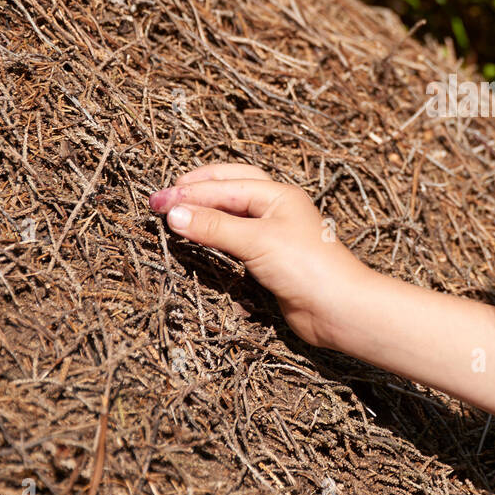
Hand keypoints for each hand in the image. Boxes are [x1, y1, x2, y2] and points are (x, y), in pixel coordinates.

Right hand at [148, 163, 371, 346]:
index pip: (224, 185)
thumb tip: (174, 214)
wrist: (337, 309)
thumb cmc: (307, 267)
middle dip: (196, 192)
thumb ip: (214, 226)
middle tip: (163, 200)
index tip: (156, 202)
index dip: (188, 192)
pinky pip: (236, 242)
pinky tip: (199, 242)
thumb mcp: (257, 241)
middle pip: (229, 190)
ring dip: (204, 214)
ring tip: (175, 218)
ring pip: (232, 216)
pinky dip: (215, 239)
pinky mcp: (271, 261)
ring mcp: (274, 235)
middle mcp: (276, 210)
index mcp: (277, 195)